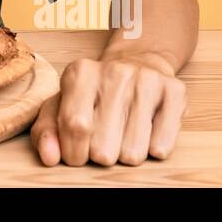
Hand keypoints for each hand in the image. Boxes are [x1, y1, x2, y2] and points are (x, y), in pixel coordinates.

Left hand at [30, 53, 187, 165]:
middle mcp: (114, 72)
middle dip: (101, 156)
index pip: (73, 126)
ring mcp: (147, 80)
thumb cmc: (94, 94)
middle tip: (104, 141)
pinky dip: (153, 149)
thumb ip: (46, 131)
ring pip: (133, 152)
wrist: (138, 63)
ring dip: (127, 154)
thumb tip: (50, 157)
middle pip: (103, 147)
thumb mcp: (62, 105)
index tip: (78, 153)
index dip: (74, 153)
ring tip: (124, 134)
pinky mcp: (175, 92)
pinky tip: (147, 132)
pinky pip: (162, 145)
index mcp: (80, 72)